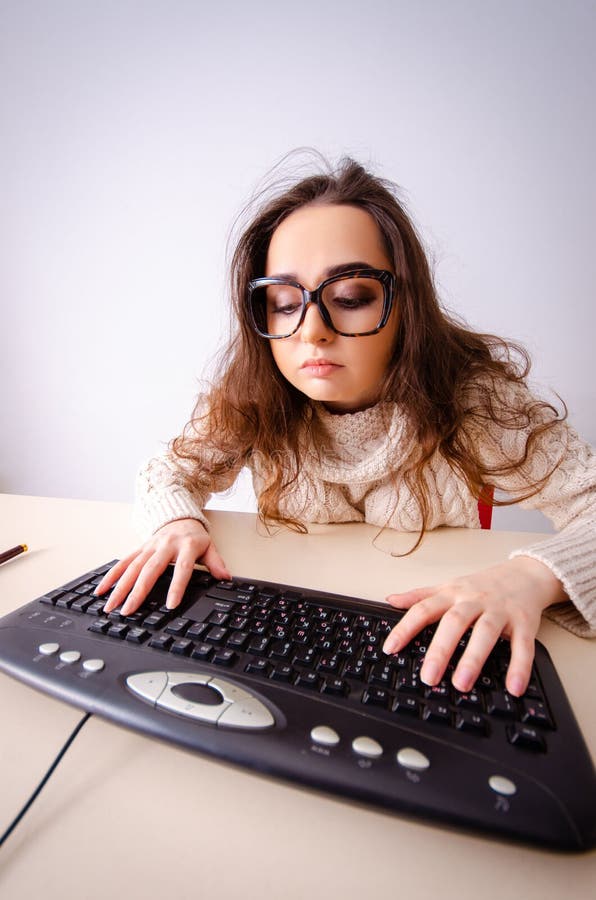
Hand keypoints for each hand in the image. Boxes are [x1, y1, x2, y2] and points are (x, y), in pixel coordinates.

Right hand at [95, 519, 230, 615]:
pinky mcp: (139, 548)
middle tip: (128, 610)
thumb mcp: (209, 547)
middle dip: (137, 591)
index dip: (176, 586)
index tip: (170, 604)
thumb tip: (226, 578)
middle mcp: (164, 546)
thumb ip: (216, 563)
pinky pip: (123, 562)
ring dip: (119, 587)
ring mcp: (149, 546)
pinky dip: (111, 575)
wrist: (179, 515)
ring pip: (132, 567)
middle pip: (150, 570)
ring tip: (111, 605)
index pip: (181, 569)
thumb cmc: (194, 536)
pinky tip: (101, 590)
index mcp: (185, 546)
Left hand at [382, 556, 565, 696]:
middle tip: (428, 677)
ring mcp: (500, 611)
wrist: (525, 574)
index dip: (406, 628)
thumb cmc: (482, 585)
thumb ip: (421, 596)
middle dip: (440, 650)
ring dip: (473, 659)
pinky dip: (519, 666)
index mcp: (452, 594)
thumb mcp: (449, 587)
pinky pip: (522, 645)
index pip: (424, 609)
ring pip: (485, 633)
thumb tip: (391, 600)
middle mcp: (474, 601)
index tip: (390, 649)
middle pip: (454, 622)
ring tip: (461, 684)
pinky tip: (513, 687)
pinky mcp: (525, 622)